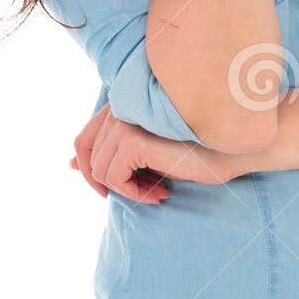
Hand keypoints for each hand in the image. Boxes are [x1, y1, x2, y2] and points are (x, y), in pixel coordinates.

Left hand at [72, 104, 237, 200]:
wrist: (230, 150)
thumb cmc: (194, 151)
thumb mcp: (145, 155)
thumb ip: (109, 154)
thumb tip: (68, 163)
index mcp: (121, 105)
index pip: (83, 140)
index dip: (90, 169)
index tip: (114, 189)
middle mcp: (119, 107)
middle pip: (87, 157)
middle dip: (113, 184)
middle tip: (148, 192)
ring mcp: (124, 121)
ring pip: (100, 171)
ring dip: (128, 190)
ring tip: (158, 191)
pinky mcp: (132, 139)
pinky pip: (113, 177)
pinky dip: (134, 193)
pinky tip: (161, 192)